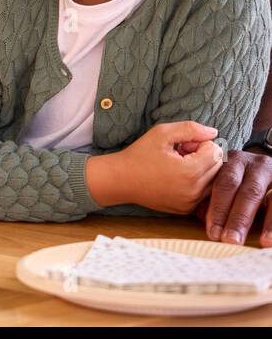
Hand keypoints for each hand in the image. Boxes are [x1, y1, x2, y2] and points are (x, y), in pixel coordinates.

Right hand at [92, 122, 224, 213]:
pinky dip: (196, 183)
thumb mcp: (161, 133)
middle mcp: (194, 191)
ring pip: (214, 181)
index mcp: (190, 171)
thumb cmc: (139, 154)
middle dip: (204, 156)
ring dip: (202, 170)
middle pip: (219, 166)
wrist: (120, 180)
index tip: (182, 146)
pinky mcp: (187, 209)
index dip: (200, 143)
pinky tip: (177, 178)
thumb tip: (214, 132)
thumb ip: (190, 129)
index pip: (216, 151)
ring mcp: (191, 203)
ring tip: (180, 166)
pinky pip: (204, 193)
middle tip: (181, 154)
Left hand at [196, 149, 271, 245]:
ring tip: (265, 242)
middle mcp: (257, 165)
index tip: (214, 233)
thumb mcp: (222, 182)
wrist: (264, 169)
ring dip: (269, 223)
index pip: (224, 184)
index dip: (218, 209)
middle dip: (239, 219)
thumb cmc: (237, 182)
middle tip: (231, 241)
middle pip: (249, 192)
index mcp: (233, 161)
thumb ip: (211, 199)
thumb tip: (208, 225)